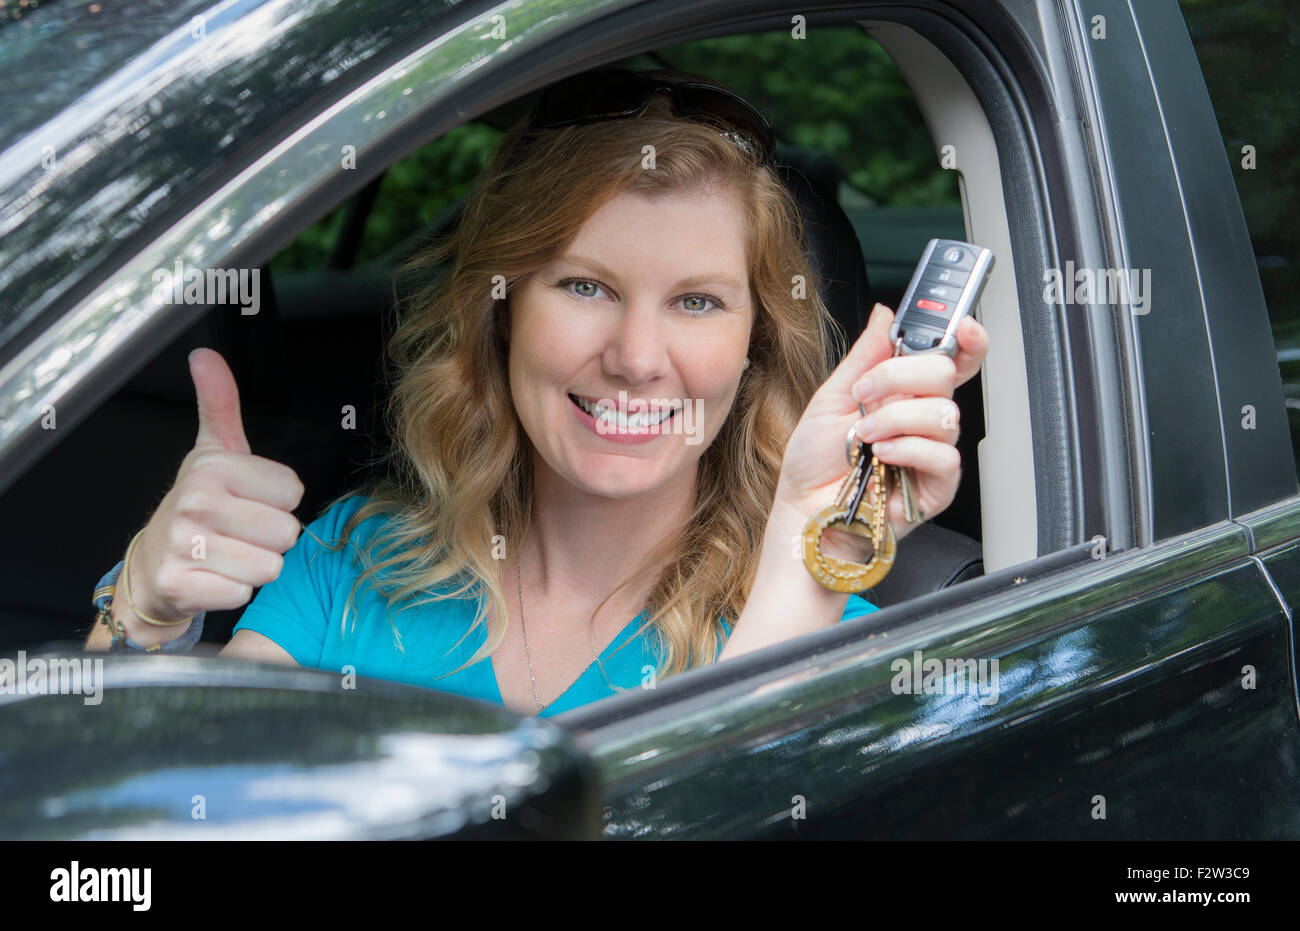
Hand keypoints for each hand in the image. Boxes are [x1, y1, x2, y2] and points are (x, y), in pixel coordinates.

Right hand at [124, 349, 305, 622]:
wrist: (151, 565)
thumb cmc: (197, 507)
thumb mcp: (212, 452)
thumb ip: (219, 404)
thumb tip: (205, 355)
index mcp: (213, 468)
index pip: (293, 491)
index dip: (277, 501)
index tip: (248, 501)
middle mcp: (196, 503)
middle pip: (287, 532)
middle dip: (270, 538)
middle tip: (239, 532)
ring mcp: (185, 546)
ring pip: (270, 566)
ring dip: (255, 566)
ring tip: (228, 554)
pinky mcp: (182, 585)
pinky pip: (244, 593)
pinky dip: (234, 591)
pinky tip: (213, 577)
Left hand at [774, 303, 989, 544]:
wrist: (804, 509)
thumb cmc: (815, 462)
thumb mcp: (832, 396)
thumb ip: (865, 356)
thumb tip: (885, 315)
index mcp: (904, 393)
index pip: (951, 359)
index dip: (967, 339)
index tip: (962, 326)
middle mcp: (922, 418)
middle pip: (946, 375)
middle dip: (900, 376)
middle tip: (865, 396)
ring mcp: (932, 451)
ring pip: (944, 413)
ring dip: (896, 418)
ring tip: (865, 436)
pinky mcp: (936, 486)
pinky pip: (943, 456)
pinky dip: (908, 449)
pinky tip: (882, 455)